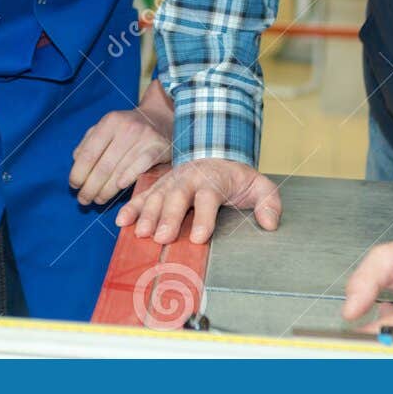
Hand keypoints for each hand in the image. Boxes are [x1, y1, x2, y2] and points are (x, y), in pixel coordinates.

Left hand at [70, 83, 173, 204]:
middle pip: (104, 165)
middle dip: (90, 187)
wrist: (162, 118)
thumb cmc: (128, 127)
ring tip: (97, 200)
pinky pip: (141, 167)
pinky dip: (129, 178)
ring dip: (106, 190)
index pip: (89, 152)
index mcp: (110, 122)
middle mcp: (126, 128)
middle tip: (83, 200)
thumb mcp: (107, 127)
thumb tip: (76, 160)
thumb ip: (89, 141)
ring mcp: (144, 138)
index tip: (73, 186)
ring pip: (120, 170)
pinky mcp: (159, 148)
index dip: (79, 172)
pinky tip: (119, 188)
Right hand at [114, 158, 280, 243]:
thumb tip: (270, 223)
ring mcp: (172, 181)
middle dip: (168, 216)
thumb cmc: (238, 178)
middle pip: (177, 196)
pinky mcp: (159, 186)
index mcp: (214, 179)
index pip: (208, 198)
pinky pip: (143, 196)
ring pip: (157, 195)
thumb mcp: (260, 186)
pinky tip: (122, 221)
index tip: (198, 237)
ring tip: (141, 233)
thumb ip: (269, 202)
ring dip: (147, 214)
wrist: (218, 156)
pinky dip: (131, 208)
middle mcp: (190, 178)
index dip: (204, 218)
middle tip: (161, 237)